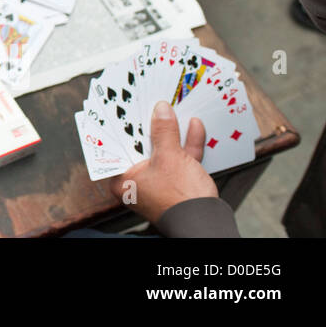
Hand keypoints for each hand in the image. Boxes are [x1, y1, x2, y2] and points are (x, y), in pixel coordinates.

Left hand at [107, 100, 217, 224]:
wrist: (208, 224)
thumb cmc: (180, 199)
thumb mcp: (170, 157)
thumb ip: (164, 132)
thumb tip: (160, 109)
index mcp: (123, 179)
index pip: (117, 147)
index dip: (121, 125)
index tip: (122, 107)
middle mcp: (137, 181)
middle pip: (140, 146)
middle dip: (148, 125)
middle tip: (147, 102)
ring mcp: (159, 182)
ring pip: (163, 151)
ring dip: (171, 132)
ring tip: (172, 107)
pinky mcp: (178, 184)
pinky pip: (180, 160)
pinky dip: (187, 145)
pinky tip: (193, 125)